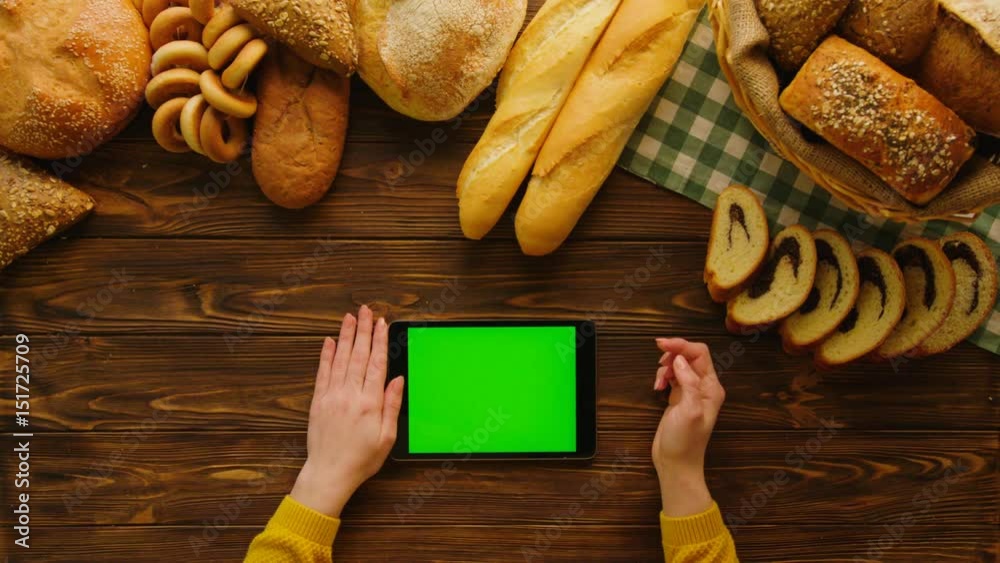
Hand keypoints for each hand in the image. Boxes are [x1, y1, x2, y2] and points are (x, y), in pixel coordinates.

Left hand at [290, 305, 404, 516]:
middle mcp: (350, 394)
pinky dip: (326, 355)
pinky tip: (329, 341)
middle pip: (358, 355)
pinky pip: (323, 372)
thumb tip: (398, 379)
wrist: (329, 473)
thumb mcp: (387, 437)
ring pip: (340, 358)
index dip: (379, 340)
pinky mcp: (318, 401)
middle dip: (363, 330)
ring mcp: (332, 396)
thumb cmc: (361, 459)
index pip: (376, 363)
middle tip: (365, 310)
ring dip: (346, 336)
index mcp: (370, 403)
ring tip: (349, 317)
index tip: (381, 323)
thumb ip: (392, 405)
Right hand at [652, 338, 725, 516]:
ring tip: (658, 381)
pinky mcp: (678, 399)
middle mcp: (703, 388)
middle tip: (658, 361)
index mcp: (711, 388)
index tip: (661, 344)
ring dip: (665, 367)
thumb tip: (679, 360)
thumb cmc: (685, 442)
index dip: (681, 345)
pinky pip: (671, 377)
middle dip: (672, 354)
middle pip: (689, 357)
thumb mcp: (689, 410)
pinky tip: (657, 387)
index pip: (699, 354)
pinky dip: (662, 377)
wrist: (676, 464)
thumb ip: (688, 382)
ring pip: (678, 365)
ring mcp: (691, 393)